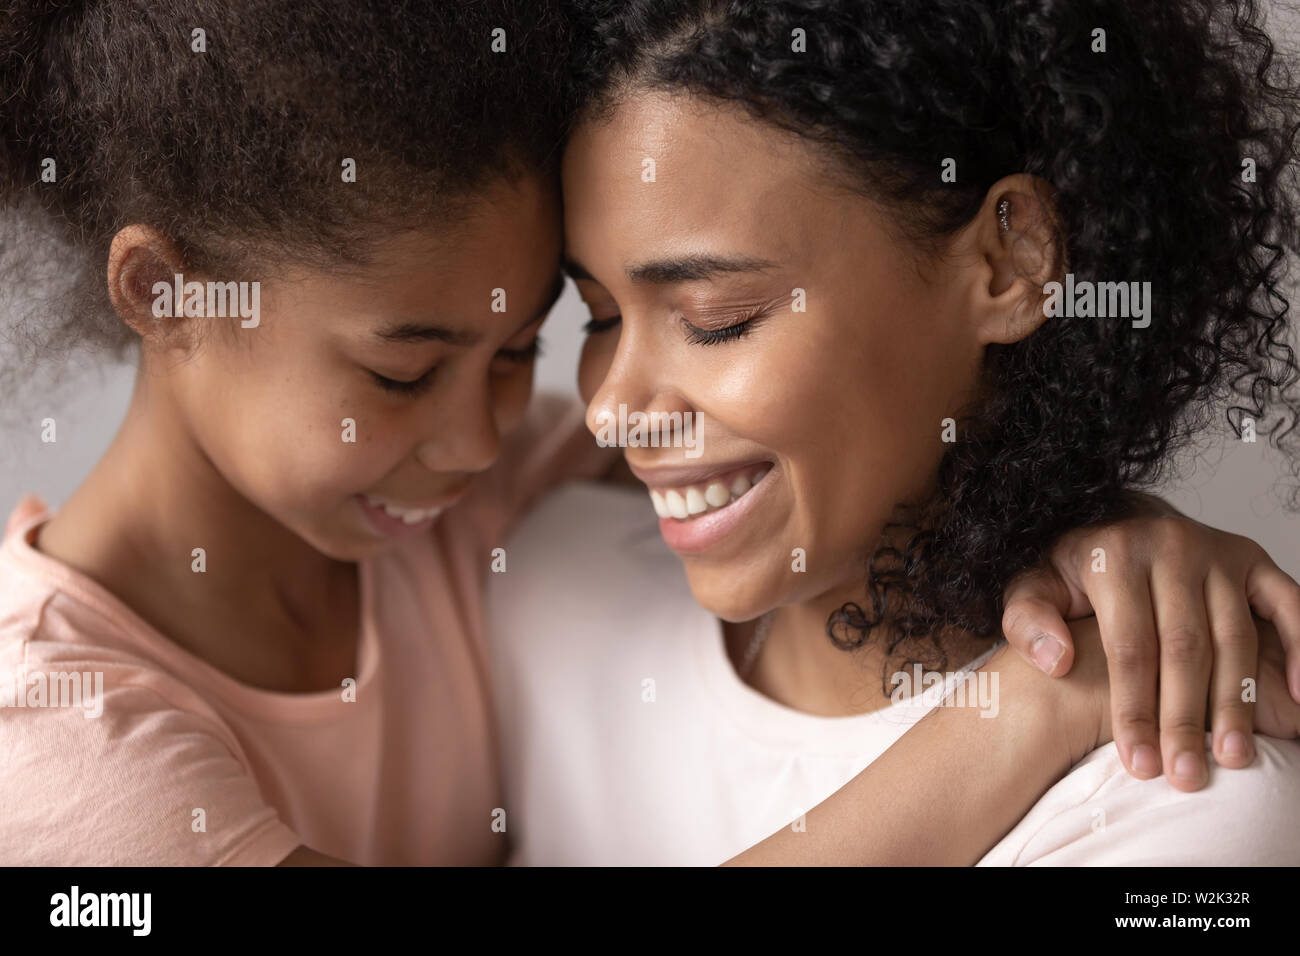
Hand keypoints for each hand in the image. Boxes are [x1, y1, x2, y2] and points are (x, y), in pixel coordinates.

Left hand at [1001, 508, 1299, 791]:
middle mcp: (1170, 546)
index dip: (1134, 709)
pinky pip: (1289, 604)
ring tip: (1233, 758)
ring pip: (1235, 636)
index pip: (1129, 646)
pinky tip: (1297, 698)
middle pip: (1184, 646)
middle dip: (1185, 718)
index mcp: (1114, 556)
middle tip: (1186, 777)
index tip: (1138, 765)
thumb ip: (1027, 619)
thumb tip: (1058, 661)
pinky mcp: (1253, 559)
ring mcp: (1217, 551)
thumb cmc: (1075, 576)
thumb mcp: (1034, 587)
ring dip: (1238, 702)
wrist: (1118, 526)